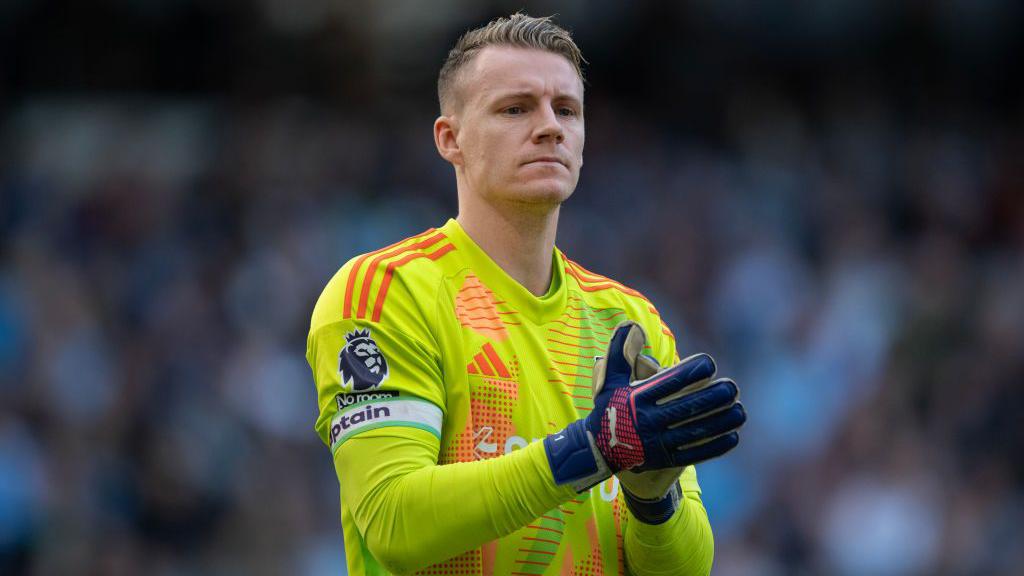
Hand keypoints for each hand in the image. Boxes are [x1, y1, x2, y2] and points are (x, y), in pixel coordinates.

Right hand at [543, 321, 745, 493]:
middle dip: (713, 398)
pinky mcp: (664, 460)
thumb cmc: (608, 409)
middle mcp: (647, 421)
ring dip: (721, 422)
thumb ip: (620, 351)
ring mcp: (657, 443)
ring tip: (740, 411)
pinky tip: (733, 436)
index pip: (668, 383)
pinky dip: (715, 446)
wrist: (597, 450)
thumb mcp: (608, 380)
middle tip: (733, 387)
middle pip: (686, 408)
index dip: (691, 372)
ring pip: (695, 432)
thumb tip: (632, 324)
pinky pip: (694, 454)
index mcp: (636, 399)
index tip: (710, 364)